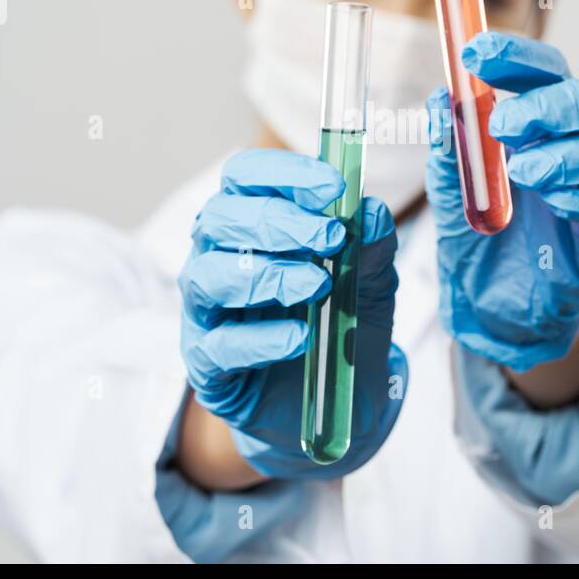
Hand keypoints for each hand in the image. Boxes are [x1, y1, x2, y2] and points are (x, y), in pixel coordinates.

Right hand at [179, 149, 406, 479]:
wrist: (337, 404)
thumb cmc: (340, 325)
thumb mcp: (370, 281)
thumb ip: (371, 247)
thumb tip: (372, 213)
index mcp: (250, 225)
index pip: (244, 177)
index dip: (283, 174)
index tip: (333, 186)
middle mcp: (216, 258)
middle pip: (221, 219)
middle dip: (279, 222)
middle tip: (331, 236)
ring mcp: (206, 313)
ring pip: (206, 276)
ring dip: (266, 275)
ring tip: (317, 286)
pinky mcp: (208, 367)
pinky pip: (217, 347)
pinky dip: (258, 339)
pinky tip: (298, 338)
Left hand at [427, 32, 578, 370]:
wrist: (492, 306)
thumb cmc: (480, 235)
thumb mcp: (451, 190)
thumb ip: (450, 147)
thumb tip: (441, 99)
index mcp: (550, 121)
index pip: (548, 70)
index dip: (518, 56)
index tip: (475, 54)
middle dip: (553, 105)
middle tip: (504, 127)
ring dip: (570, 155)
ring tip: (524, 175)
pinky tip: (558, 206)